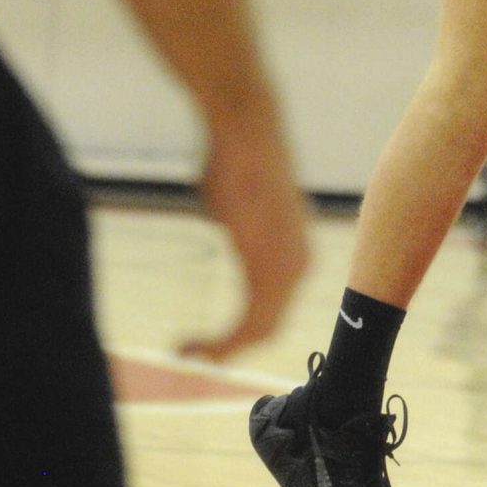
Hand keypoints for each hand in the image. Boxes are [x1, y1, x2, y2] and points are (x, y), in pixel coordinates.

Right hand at [179, 113, 310, 359]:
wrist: (245, 131)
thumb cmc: (233, 160)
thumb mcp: (238, 208)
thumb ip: (240, 231)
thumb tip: (230, 227)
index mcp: (296, 251)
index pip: (274, 307)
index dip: (241, 331)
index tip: (206, 340)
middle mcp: (302, 264)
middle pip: (268, 326)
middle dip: (230, 347)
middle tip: (191, 354)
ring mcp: (289, 268)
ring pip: (259, 331)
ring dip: (220, 350)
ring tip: (184, 352)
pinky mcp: (268, 267)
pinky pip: (248, 325)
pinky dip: (219, 343)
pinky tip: (188, 345)